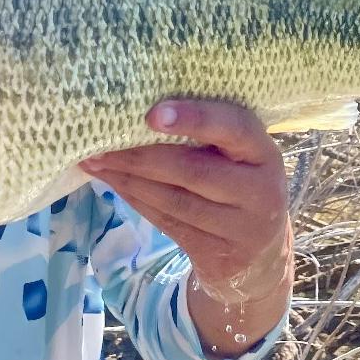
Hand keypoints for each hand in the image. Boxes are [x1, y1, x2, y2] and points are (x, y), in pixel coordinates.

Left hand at [81, 100, 292, 354]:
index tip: (152, 114)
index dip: (194, 118)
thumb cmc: (239, 183)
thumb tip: (138, 104)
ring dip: (128, 179)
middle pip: (193, 170)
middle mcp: (259, 190)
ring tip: (95, 160)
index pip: (233, 128)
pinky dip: (135, 199)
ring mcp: (240, 227)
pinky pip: (167, 222)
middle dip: (141, 155)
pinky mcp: (216, 253)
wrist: (259, 255)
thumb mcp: (239, 156)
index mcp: (263, 152)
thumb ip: (209, 132)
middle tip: (102, 141)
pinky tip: (113, 182)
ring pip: (174, 200)